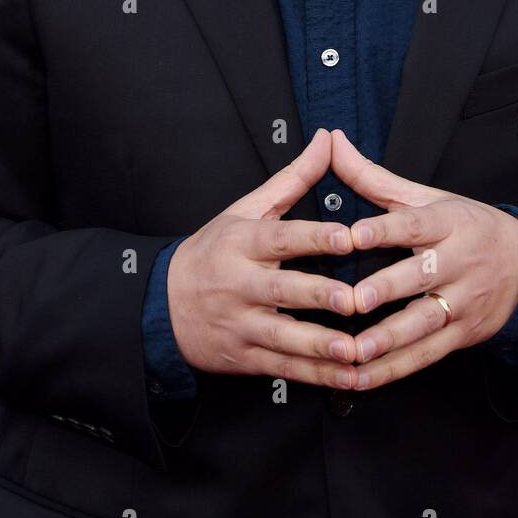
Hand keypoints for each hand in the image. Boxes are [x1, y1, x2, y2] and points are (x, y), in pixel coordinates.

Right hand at [167, 129, 359, 387]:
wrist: (161, 304)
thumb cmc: (213, 250)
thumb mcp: (246, 209)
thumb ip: (293, 178)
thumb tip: (327, 140)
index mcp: (242, 242)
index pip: (281, 237)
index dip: (315, 238)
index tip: (348, 237)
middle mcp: (240, 284)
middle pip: (282, 289)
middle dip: (319, 296)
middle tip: (354, 299)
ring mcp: (241, 323)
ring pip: (283, 336)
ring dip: (321, 346)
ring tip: (356, 351)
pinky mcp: (245, 357)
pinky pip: (284, 368)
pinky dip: (317, 375)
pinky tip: (348, 377)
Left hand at [330, 130, 517, 390]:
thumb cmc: (465, 224)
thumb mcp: (425, 196)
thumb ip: (373, 177)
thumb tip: (332, 142)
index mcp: (448, 222)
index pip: (413, 224)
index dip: (383, 229)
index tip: (352, 235)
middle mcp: (458, 262)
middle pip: (419, 276)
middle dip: (386, 289)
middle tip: (354, 300)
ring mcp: (463, 301)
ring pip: (425, 323)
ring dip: (389, 340)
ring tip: (356, 350)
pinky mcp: (464, 334)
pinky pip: (427, 355)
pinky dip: (394, 369)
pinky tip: (363, 376)